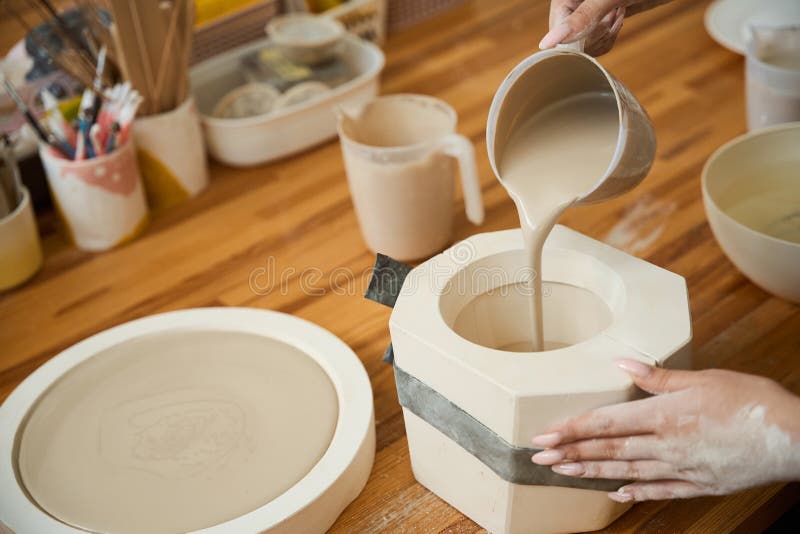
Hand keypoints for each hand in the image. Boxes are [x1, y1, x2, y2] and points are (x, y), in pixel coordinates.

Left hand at [530, 360, 799, 502]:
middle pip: (609, 449)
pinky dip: (636, 492)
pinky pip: (661, 490)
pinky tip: (617, 494)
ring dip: (592, 471)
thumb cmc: (749, 400)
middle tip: (540, 457)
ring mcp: (682, 469)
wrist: (793, 436)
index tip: (546, 434)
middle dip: (571, 453)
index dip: (572, 429)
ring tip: (563, 472)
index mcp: (664, 416)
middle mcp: (666, 446)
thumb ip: (656, 378)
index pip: (606, 423)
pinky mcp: (700, 484)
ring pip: (627, 471)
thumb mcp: (701, 379)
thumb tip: (620, 365)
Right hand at [540, 1, 671, 55]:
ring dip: (603, 35)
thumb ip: (581, 18)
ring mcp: (585, 12)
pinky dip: (608, 39)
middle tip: (614, 12)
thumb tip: (549, 43)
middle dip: (592, 34)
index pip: (555, 28)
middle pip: (567, 39)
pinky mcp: (599, 19)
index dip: (572, 38)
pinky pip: (594, 43)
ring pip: (581, 44)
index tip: (597, 26)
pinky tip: (619, 19)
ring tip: (619, 11)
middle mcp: (572, 4)